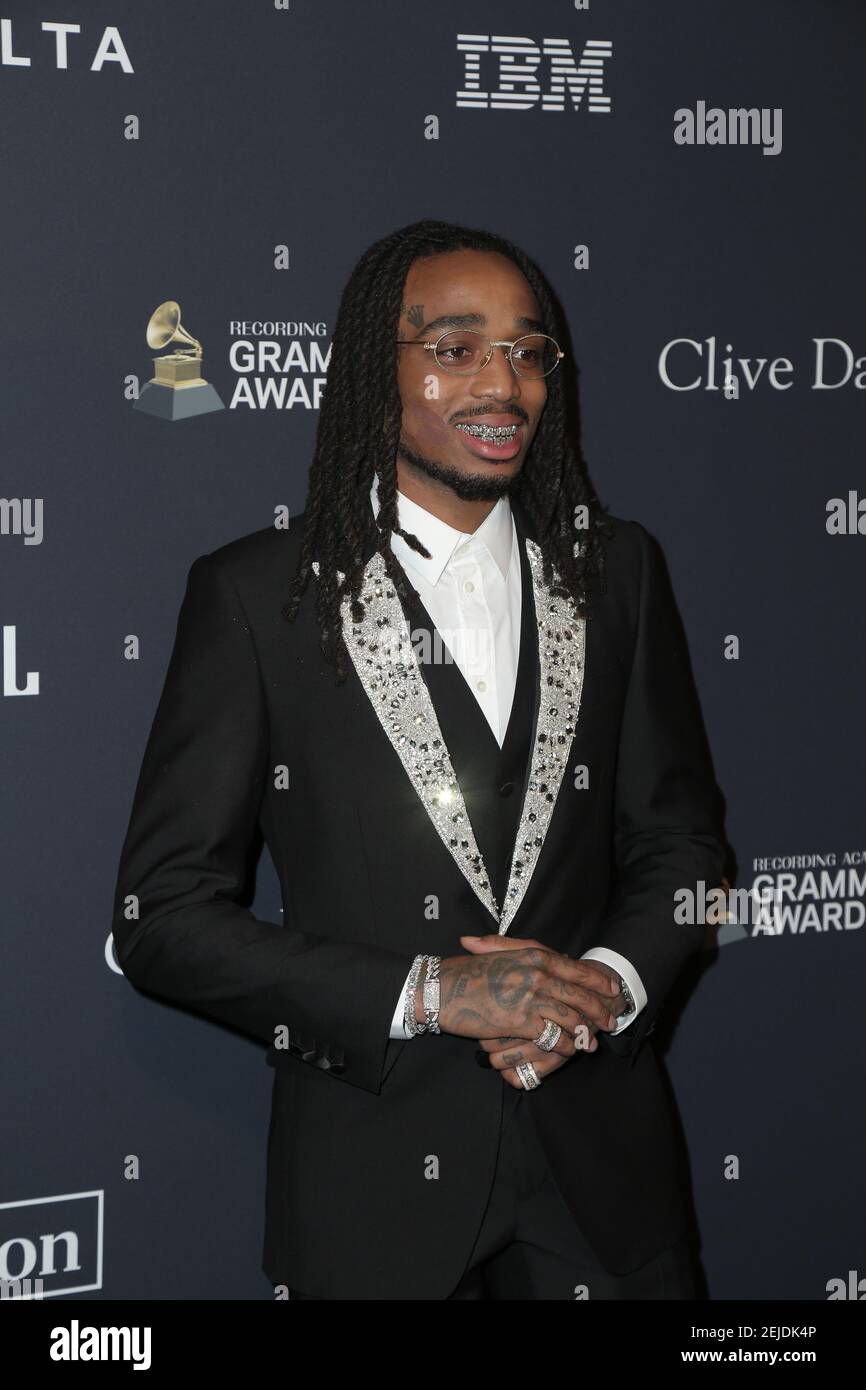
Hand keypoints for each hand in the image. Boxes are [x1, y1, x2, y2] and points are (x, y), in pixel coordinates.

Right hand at [462, 936, 628, 1089]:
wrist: (444, 988)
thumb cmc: (469, 972)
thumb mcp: (501, 953)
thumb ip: (527, 954)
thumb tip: (554, 958)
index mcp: (535, 956)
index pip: (577, 969)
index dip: (599, 981)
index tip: (613, 990)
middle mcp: (538, 974)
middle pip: (580, 995)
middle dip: (599, 1010)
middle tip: (610, 1022)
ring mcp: (531, 997)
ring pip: (571, 1017)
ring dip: (584, 1032)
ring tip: (592, 1042)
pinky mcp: (522, 1021)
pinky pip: (554, 1036)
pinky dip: (565, 1045)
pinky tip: (568, 1050)